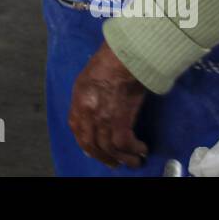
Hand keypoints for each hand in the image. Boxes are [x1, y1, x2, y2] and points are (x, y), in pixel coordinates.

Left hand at [68, 41, 149, 168]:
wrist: (125, 56)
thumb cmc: (110, 60)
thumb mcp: (89, 78)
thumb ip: (89, 97)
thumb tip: (98, 113)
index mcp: (78, 100)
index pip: (76, 129)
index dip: (85, 142)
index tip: (94, 149)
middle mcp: (87, 112)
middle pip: (91, 143)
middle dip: (103, 156)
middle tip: (114, 163)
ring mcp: (102, 118)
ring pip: (109, 148)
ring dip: (122, 158)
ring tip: (133, 162)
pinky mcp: (120, 121)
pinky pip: (125, 144)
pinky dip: (134, 150)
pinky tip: (141, 149)